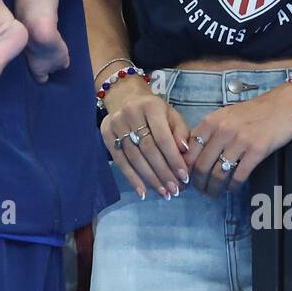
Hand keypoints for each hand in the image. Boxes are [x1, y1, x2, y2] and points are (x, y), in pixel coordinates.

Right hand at [100, 78, 189, 198]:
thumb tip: (185, 152)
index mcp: (150, 107)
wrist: (126, 98)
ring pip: (134, 157)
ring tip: (163, 192)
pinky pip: (119, 160)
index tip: (184, 177)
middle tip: (175, 190)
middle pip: (148, 149)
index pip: (163, 138)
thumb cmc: (155, 111)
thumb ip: (180, 132)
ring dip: (149, 178)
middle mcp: (130, 114)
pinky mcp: (106, 134)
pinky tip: (142, 192)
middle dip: (163, 172)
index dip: (174, 159)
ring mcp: (116, 124)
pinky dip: (131, 178)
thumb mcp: (172, 115)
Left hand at [185, 84, 291, 197]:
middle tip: (201, 190)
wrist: (282, 106)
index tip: (187, 178)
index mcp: (211, 122)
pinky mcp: (256, 151)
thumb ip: (208, 132)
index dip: (186, 169)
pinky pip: (239, 175)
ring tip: (213, 193)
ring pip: (218, 174)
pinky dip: (233, 186)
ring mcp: (240, 141)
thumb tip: (192, 154)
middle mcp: (222, 131)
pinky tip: (232, 188)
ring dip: (214, 188)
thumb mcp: (224, 116)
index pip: (190, 151)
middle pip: (202, 166)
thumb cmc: (252, 112)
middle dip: (199, 183)